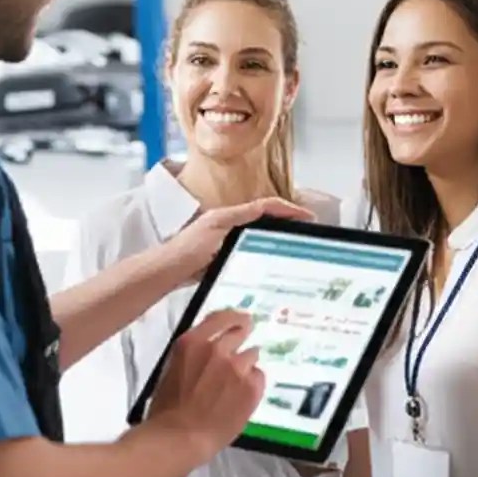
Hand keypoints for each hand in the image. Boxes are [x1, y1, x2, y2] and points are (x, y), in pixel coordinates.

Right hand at [145, 310, 265, 464]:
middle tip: (244, 344)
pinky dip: (252, 383)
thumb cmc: (167, 408)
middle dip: (243, 335)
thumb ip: (193, 354)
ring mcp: (237, 368)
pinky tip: (241, 396)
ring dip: (246, 364)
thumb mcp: (173, 369)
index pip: (221, 317)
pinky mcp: (252, 387)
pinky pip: (259, 377)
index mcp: (193, 342)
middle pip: (241, 331)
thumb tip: (209, 349)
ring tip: (237, 381)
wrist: (180, 437)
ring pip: (252, 355)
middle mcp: (218, 349)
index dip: (234, 317)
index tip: (241, 319)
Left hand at [162, 197, 315, 284]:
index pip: (266, 206)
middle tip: (308, 230)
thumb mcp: (217, 227)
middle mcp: (231, 224)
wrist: (169, 269)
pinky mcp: (226, 256)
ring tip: (298, 244)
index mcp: (230, 215)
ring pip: (261, 234)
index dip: (289, 210)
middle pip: (266, 218)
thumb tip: (265, 207)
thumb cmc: (188, 248)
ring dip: (280, 235)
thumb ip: (240, 217)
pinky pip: (252, 249)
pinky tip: (275, 262)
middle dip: (289, 221)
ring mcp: (229, 240)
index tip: (308, 217)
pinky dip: (268, 250)